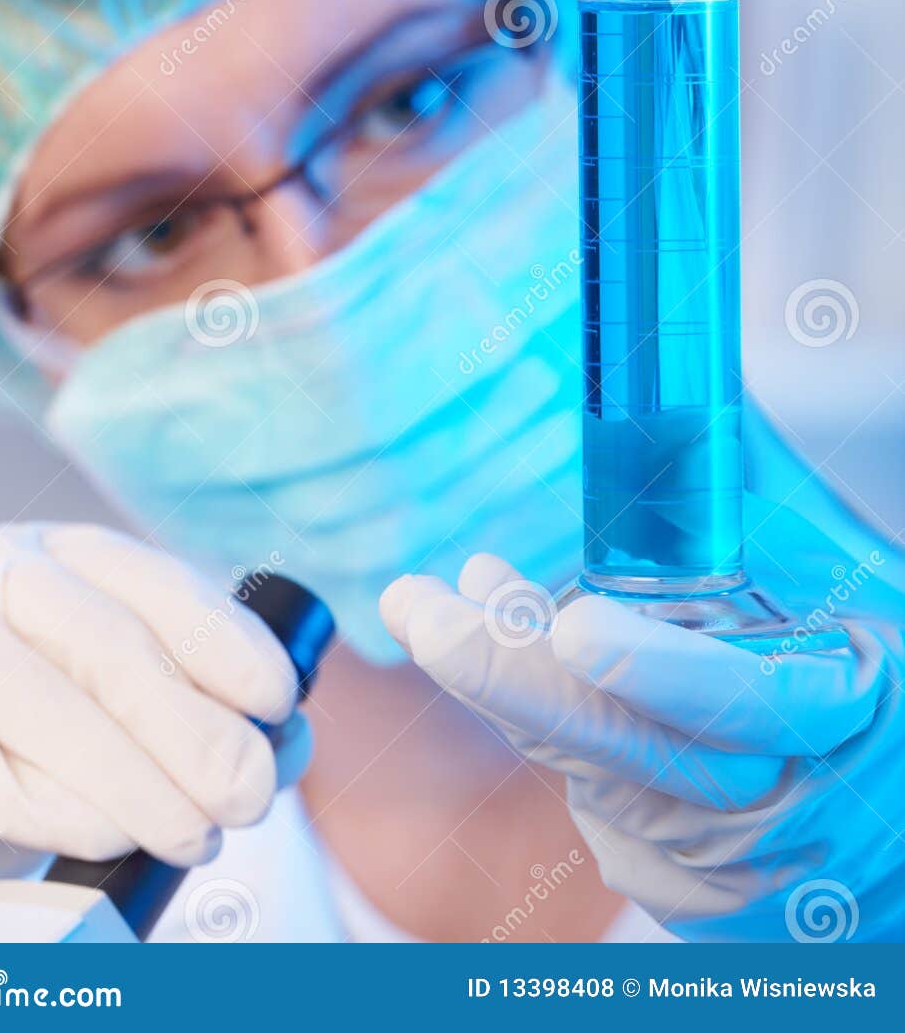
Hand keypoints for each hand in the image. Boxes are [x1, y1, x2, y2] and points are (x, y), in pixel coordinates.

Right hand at [0, 524, 305, 864]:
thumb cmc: (5, 676)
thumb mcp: (86, 652)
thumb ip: (184, 687)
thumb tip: (287, 743)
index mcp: (64, 549)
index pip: (157, 583)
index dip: (227, 641)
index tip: (280, 700)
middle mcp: (0, 572)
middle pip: (108, 648)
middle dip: (193, 729)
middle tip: (250, 793)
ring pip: (50, 709)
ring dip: (136, 786)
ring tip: (195, 835)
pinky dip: (64, 814)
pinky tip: (113, 836)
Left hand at [381, 553, 904, 941]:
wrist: (893, 832)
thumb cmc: (873, 686)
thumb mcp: (853, 598)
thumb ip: (766, 519)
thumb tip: (686, 399)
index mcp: (834, 718)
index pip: (746, 704)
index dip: (660, 672)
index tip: (578, 627)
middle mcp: (766, 806)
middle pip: (621, 750)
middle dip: (505, 677)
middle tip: (420, 609)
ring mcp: (709, 860)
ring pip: (579, 763)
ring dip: (500, 678)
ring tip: (434, 601)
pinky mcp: (662, 879)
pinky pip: (580, 786)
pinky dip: (534, 715)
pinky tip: (499, 648)